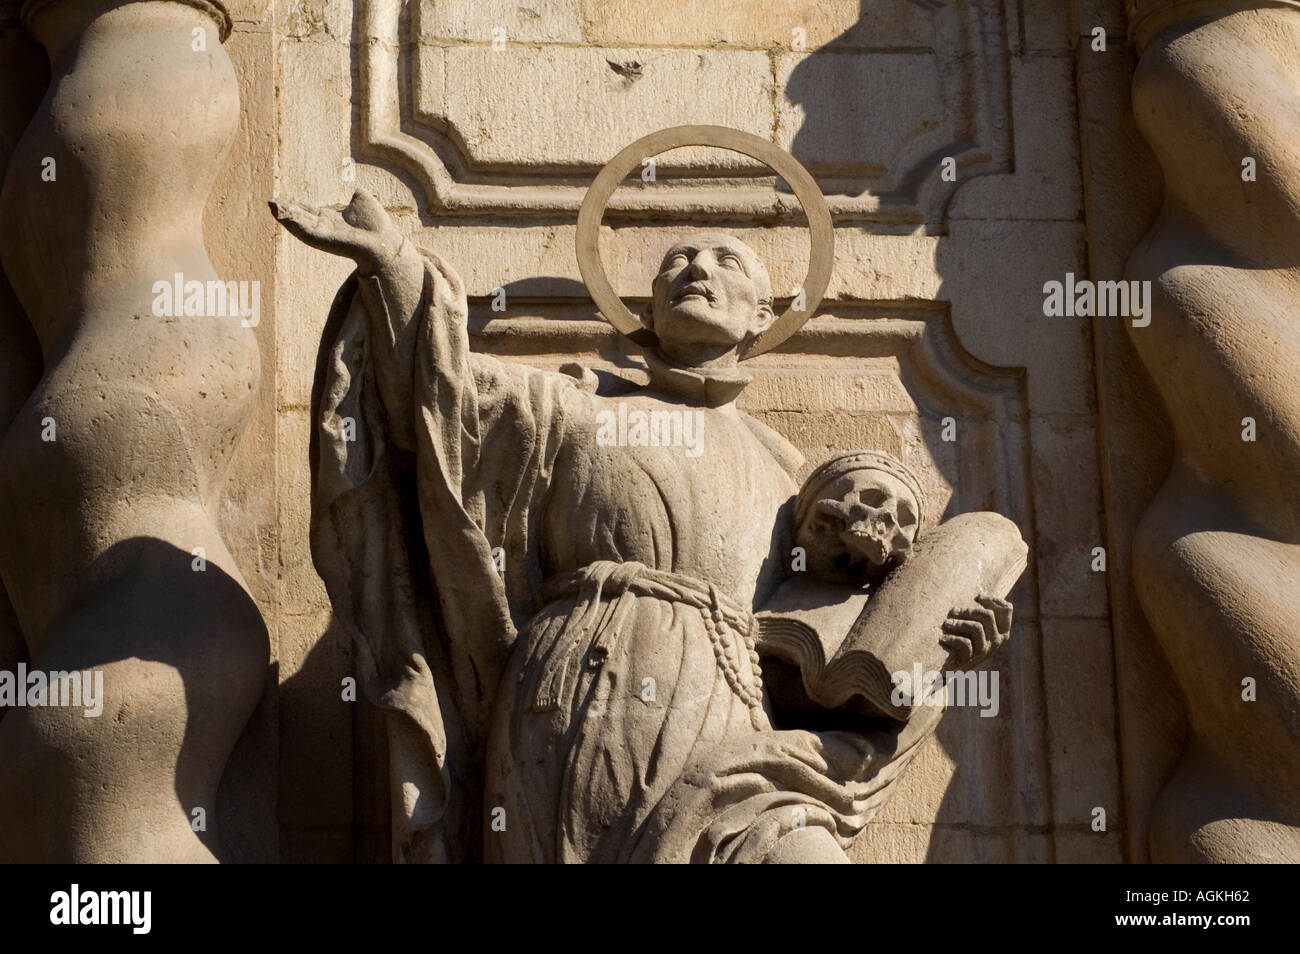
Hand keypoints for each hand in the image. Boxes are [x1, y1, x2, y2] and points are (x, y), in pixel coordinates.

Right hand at [269, 189, 402, 273]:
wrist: (384, 241)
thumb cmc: (377, 225)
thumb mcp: (363, 200)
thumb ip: (354, 193)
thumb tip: (353, 186)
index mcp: (333, 220)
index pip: (310, 211)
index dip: (297, 204)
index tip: (283, 198)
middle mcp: (325, 228)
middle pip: (301, 217)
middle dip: (286, 210)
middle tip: (270, 201)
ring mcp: (323, 235)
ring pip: (298, 224)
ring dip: (284, 215)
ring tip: (271, 204)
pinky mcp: (322, 240)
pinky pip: (303, 231)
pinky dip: (291, 222)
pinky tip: (281, 213)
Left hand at [940, 594, 1011, 669]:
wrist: (951, 667)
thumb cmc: (961, 640)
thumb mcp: (974, 626)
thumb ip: (979, 614)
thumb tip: (977, 595)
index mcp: (1002, 630)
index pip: (1007, 609)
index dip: (991, 599)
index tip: (976, 597)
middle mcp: (999, 640)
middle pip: (988, 615)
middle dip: (968, 610)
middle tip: (953, 611)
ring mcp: (987, 650)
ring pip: (976, 627)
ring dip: (958, 623)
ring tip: (946, 623)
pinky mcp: (975, 659)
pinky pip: (965, 643)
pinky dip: (951, 638)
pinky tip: (942, 638)